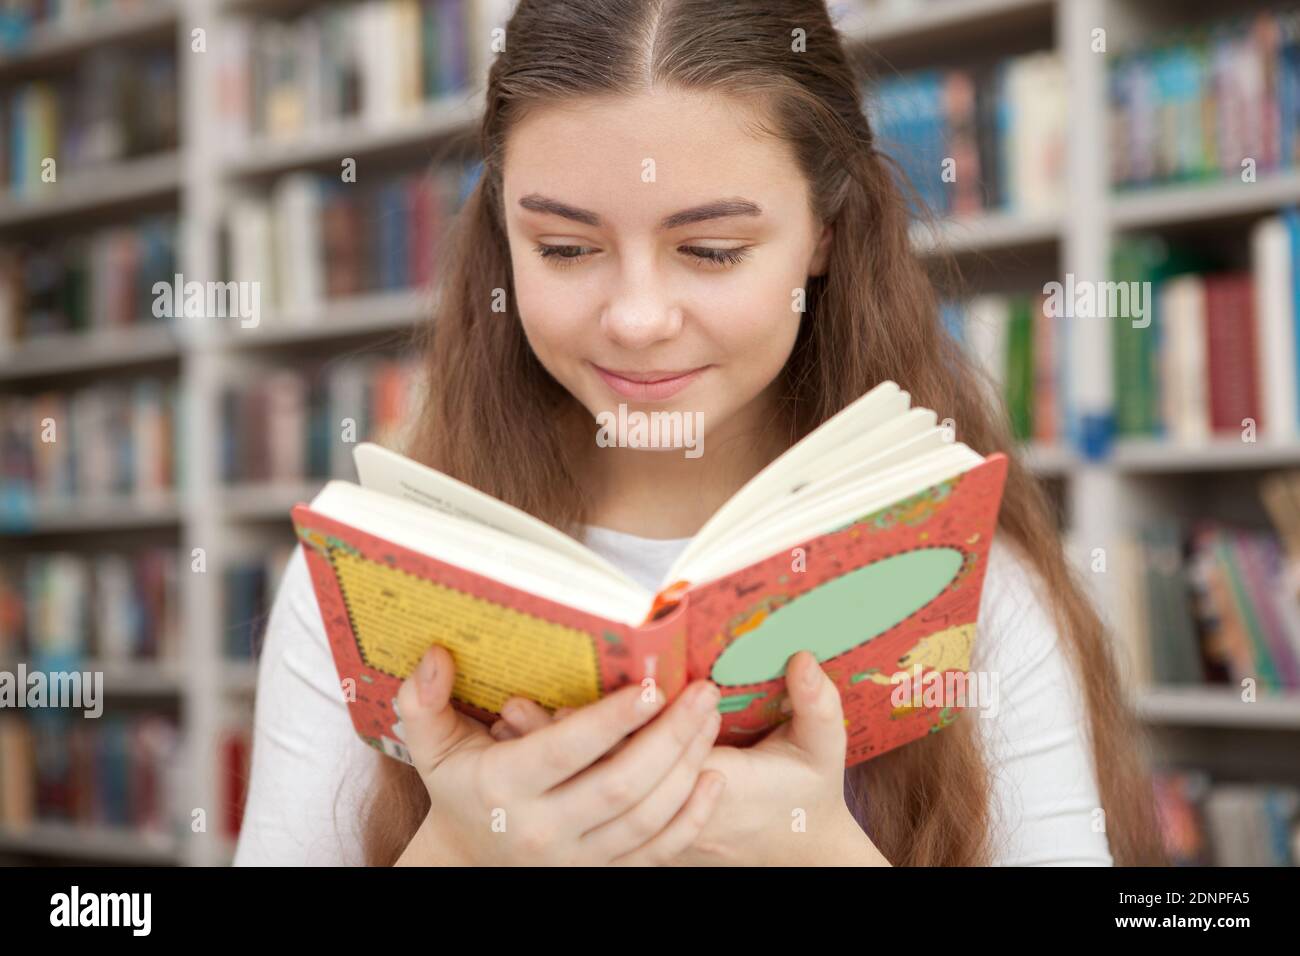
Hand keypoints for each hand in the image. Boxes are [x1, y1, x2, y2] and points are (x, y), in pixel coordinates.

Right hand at [392, 645, 728, 864]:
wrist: (467, 862)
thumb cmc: (459, 787)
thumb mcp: (431, 747)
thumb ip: (423, 701)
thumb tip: (436, 655)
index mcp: (504, 788)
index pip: (566, 752)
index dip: (611, 720)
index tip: (651, 684)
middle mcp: (543, 829)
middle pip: (620, 787)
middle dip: (669, 737)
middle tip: (703, 692)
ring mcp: (577, 858)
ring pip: (646, 819)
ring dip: (688, 767)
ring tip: (709, 718)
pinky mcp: (603, 874)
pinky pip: (658, 853)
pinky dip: (692, 819)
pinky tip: (713, 777)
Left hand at [493, 651, 890, 865]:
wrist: (799, 847)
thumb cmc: (809, 792)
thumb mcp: (823, 749)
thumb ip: (820, 707)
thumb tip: (804, 658)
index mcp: (718, 785)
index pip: (644, 758)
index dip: (610, 726)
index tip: (556, 693)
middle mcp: (676, 816)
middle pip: (602, 778)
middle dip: (558, 739)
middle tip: (515, 704)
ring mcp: (655, 832)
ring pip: (589, 796)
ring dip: (549, 754)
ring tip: (509, 717)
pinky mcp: (640, 837)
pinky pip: (588, 808)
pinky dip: (562, 778)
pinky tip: (530, 743)